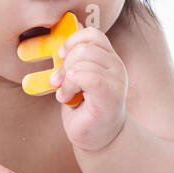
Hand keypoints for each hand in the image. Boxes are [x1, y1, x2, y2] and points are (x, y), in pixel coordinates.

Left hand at [51, 27, 127, 151]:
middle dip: (65, 63)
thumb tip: (67, 34)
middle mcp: (116, 67)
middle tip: (57, 81)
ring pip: (83, 61)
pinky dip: (70, 85)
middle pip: (85, 47)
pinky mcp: (111, 95)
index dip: (73, 41)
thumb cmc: (85, 108)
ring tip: (63, 93)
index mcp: (109, 59)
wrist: (98, 138)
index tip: (61, 56)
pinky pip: (88, 77)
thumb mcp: (78, 78)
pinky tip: (67, 97)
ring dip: (65, 77)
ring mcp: (116, 81)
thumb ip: (76, 59)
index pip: (94, 35)